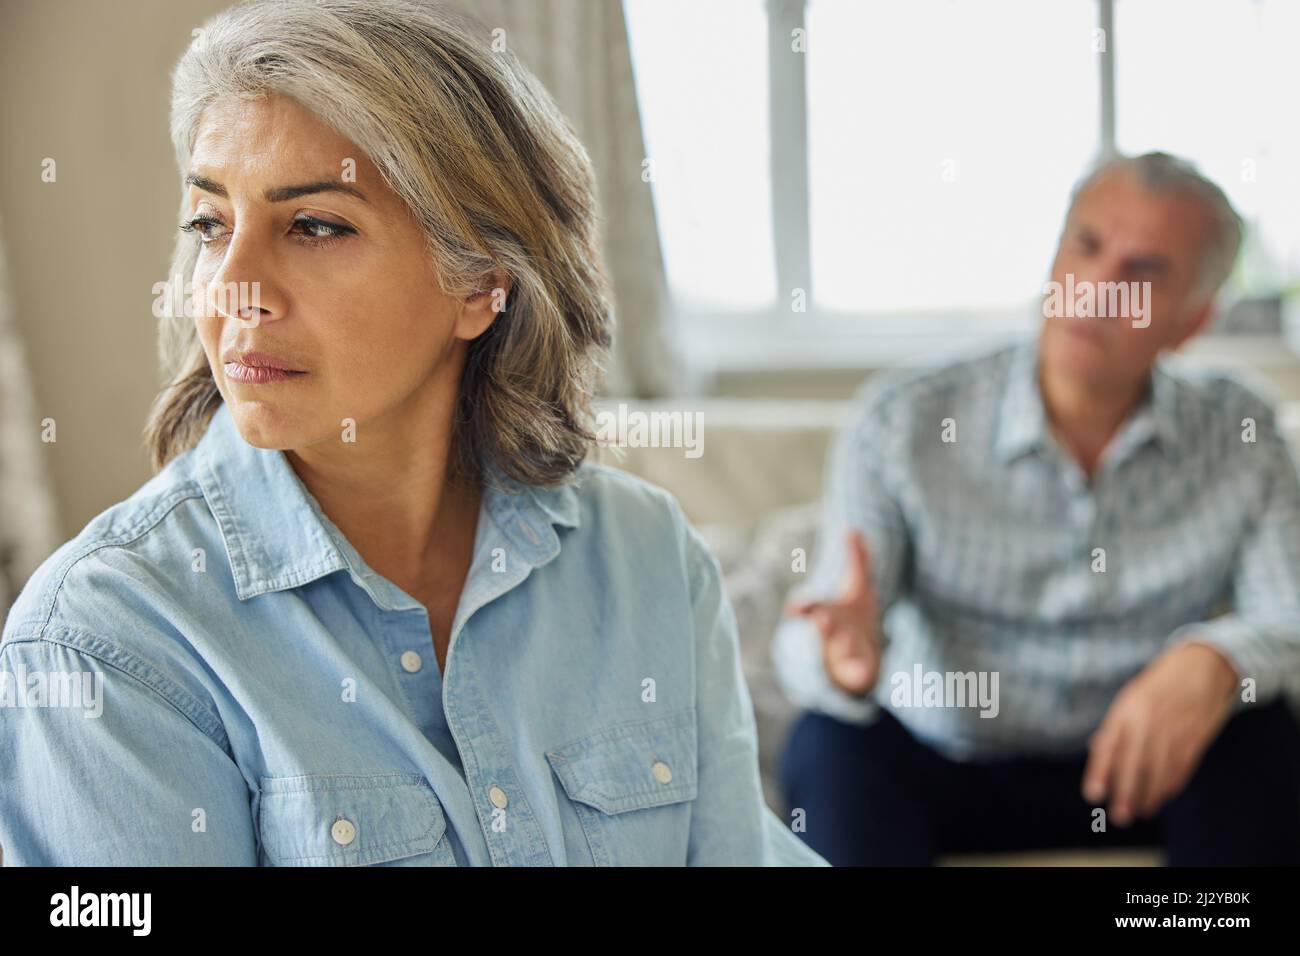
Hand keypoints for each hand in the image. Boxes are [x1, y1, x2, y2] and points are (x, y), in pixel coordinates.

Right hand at [784, 529, 880, 696]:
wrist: (861, 658)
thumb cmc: (856, 618)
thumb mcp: (860, 586)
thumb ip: (858, 558)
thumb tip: (854, 528)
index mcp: (829, 613)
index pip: (813, 607)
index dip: (804, 606)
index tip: (795, 608)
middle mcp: (833, 633)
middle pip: (825, 626)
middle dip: (822, 621)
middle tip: (819, 616)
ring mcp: (843, 654)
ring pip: (841, 649)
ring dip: (842, 643)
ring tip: (846, 637)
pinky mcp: (857, 672)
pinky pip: (857, 675)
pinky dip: (859, 675)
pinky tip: (865, 675)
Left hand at [1081, 641, 1238, 825]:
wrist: (1203, 666)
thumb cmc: (1159, 683)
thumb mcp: (1130, 696)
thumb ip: (1115, 724)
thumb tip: (1096, 749)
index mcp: (1127, 708)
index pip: (1108, 744)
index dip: (1099, 771)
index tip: (1092, 795)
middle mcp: (1148, 719)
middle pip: (1133, 762)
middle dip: (1125, 792)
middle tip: (1118, 816)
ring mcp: (1174, 729)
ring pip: (1158, 770)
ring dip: (1149, 795)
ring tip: (1141, 811)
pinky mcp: (1196, 737)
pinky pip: (1181, 767)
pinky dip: (1171, 785)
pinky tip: (1162, 796)